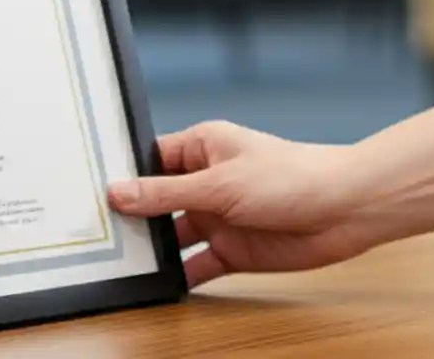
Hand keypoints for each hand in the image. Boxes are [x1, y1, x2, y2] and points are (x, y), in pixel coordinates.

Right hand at [108, 121, 370, 286]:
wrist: (345, 210)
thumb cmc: (291, 176)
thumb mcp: (219, 183)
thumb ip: (166, 193)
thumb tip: (118, 193)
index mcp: (200, 148)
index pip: (149, 160)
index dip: (122, 174)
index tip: (89, 191)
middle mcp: (204, 182)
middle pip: (155, 200)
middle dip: (131, 215)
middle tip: (94, 232)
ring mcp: (217, 217)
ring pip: (172, 235)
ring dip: (152, 248)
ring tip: (119, 261)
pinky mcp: (232, 250)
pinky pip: (196, 265)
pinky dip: (179, 275)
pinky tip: (158, 284)